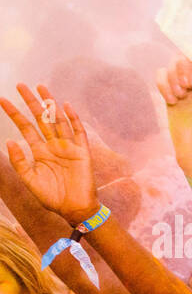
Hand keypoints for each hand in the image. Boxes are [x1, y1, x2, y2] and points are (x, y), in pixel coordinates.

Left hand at [1, 84, 98, 222]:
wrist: (74, 208)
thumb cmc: (52, 197)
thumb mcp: (29, 179)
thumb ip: (19, 161)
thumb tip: (9, 141)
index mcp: (39, 152)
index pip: (25, 127)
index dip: (14, 113)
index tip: (3, 99)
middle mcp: (53, 146)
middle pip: (41, 119)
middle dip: (31, 102)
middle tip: (21, 85)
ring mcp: (68, 147)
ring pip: (58, 121)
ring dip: (50, 105)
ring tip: (41, 87)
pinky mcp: (82, 152)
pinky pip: (78, 132)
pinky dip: (73, 119)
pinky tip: (66, 106)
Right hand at [155, 52, 191, 186]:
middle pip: (186, 58)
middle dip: (185, 68)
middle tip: (191, 86)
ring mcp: (186, 91)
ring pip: (172, 67)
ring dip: (173, 77)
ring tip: (180, 96)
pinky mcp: (172, 99)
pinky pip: (161, 78)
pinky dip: (163, 84)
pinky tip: (171, 99)